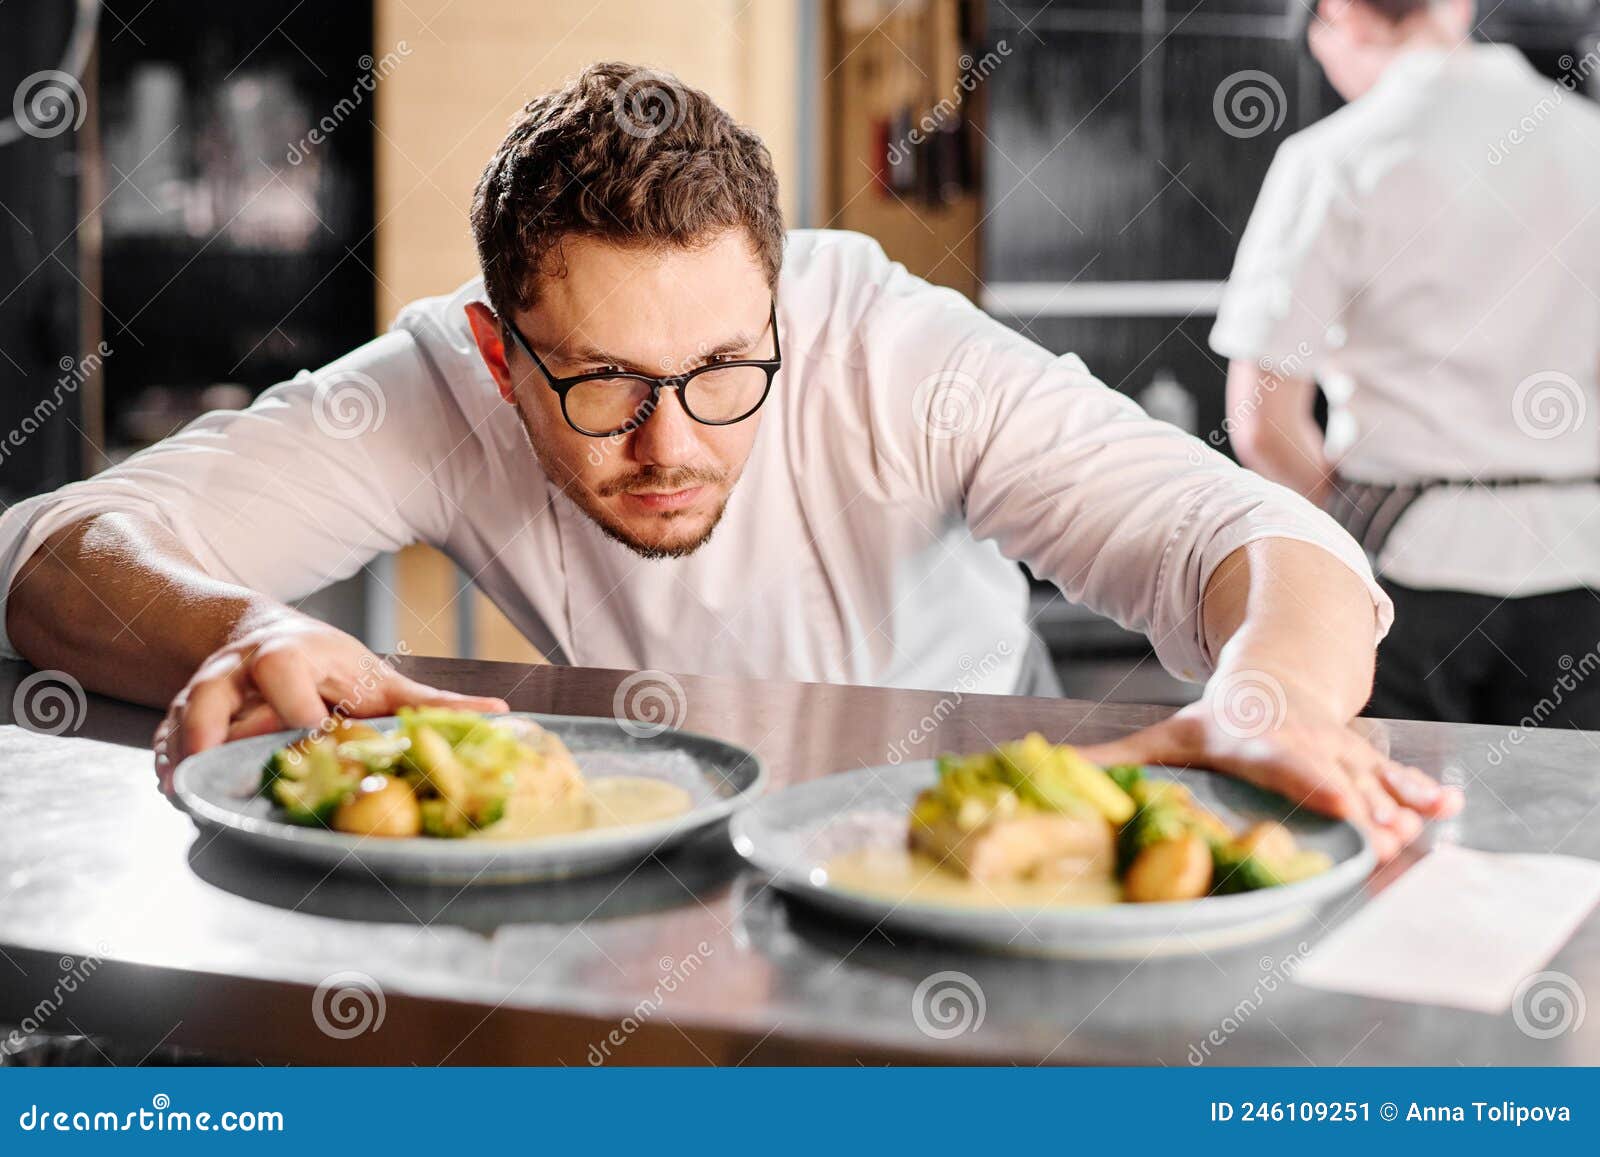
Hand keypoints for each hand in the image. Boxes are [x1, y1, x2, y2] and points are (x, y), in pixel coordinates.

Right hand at [152, 610, 506, 790]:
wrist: (261, 637)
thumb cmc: (329, 665)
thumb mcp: (378, 677)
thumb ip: (431, 701)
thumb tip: (499, 713)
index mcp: (289, 654)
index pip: (287, 677)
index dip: (296, 710)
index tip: (312, 740)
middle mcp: (238, 669)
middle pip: (214, 693)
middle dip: (213, 729)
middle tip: (215, 768)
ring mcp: (204, 690)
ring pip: (182, 717)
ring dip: (182, 754)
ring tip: (184, 793)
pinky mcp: (182, 715)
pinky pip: (165, 739)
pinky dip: (168, 766)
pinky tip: (178, 794)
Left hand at [1077, 686, 1462, 861]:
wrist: (1276, 684)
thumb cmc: (1217, 726)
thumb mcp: (1166, 738)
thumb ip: (1116, 758)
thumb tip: (1049, 762)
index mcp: (1251, 740)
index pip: (1278, 761)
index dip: (1305, 778)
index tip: (1331, 797)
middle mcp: (1300, 744)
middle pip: (1330, 777)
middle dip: (1356, 807)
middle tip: (1380, 839)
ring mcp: (1337, 750)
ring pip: (1368, 781)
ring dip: (1391, 809)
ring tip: (1410, 837)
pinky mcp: (1364, 760)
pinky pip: (1395, 776)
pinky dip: (1419, 790)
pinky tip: (1445, 808)